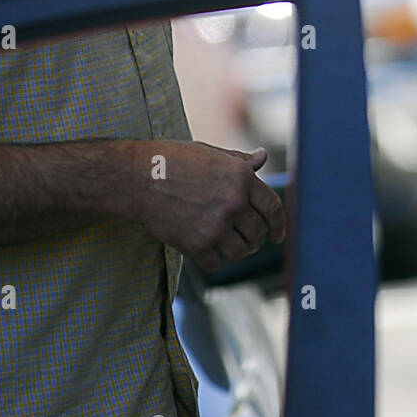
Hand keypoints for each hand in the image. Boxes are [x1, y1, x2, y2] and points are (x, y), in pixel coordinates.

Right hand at [135, 139, 285, 271]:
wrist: (137, 178)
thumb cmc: (173, 160)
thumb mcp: (210, 153)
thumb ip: (240, 161)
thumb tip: (262, 156)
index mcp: (241, 177)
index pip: (273, 208)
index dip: (279, 225)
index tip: (278, 235)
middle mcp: (234, 202)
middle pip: (259, 233)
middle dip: (257, 239)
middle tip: (249, 240)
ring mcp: (216, 226)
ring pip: (241, 251)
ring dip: (237, 251)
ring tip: (228, 244)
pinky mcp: (197, 245)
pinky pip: (217, 263)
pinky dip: (215, 260)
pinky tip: (208, 250)